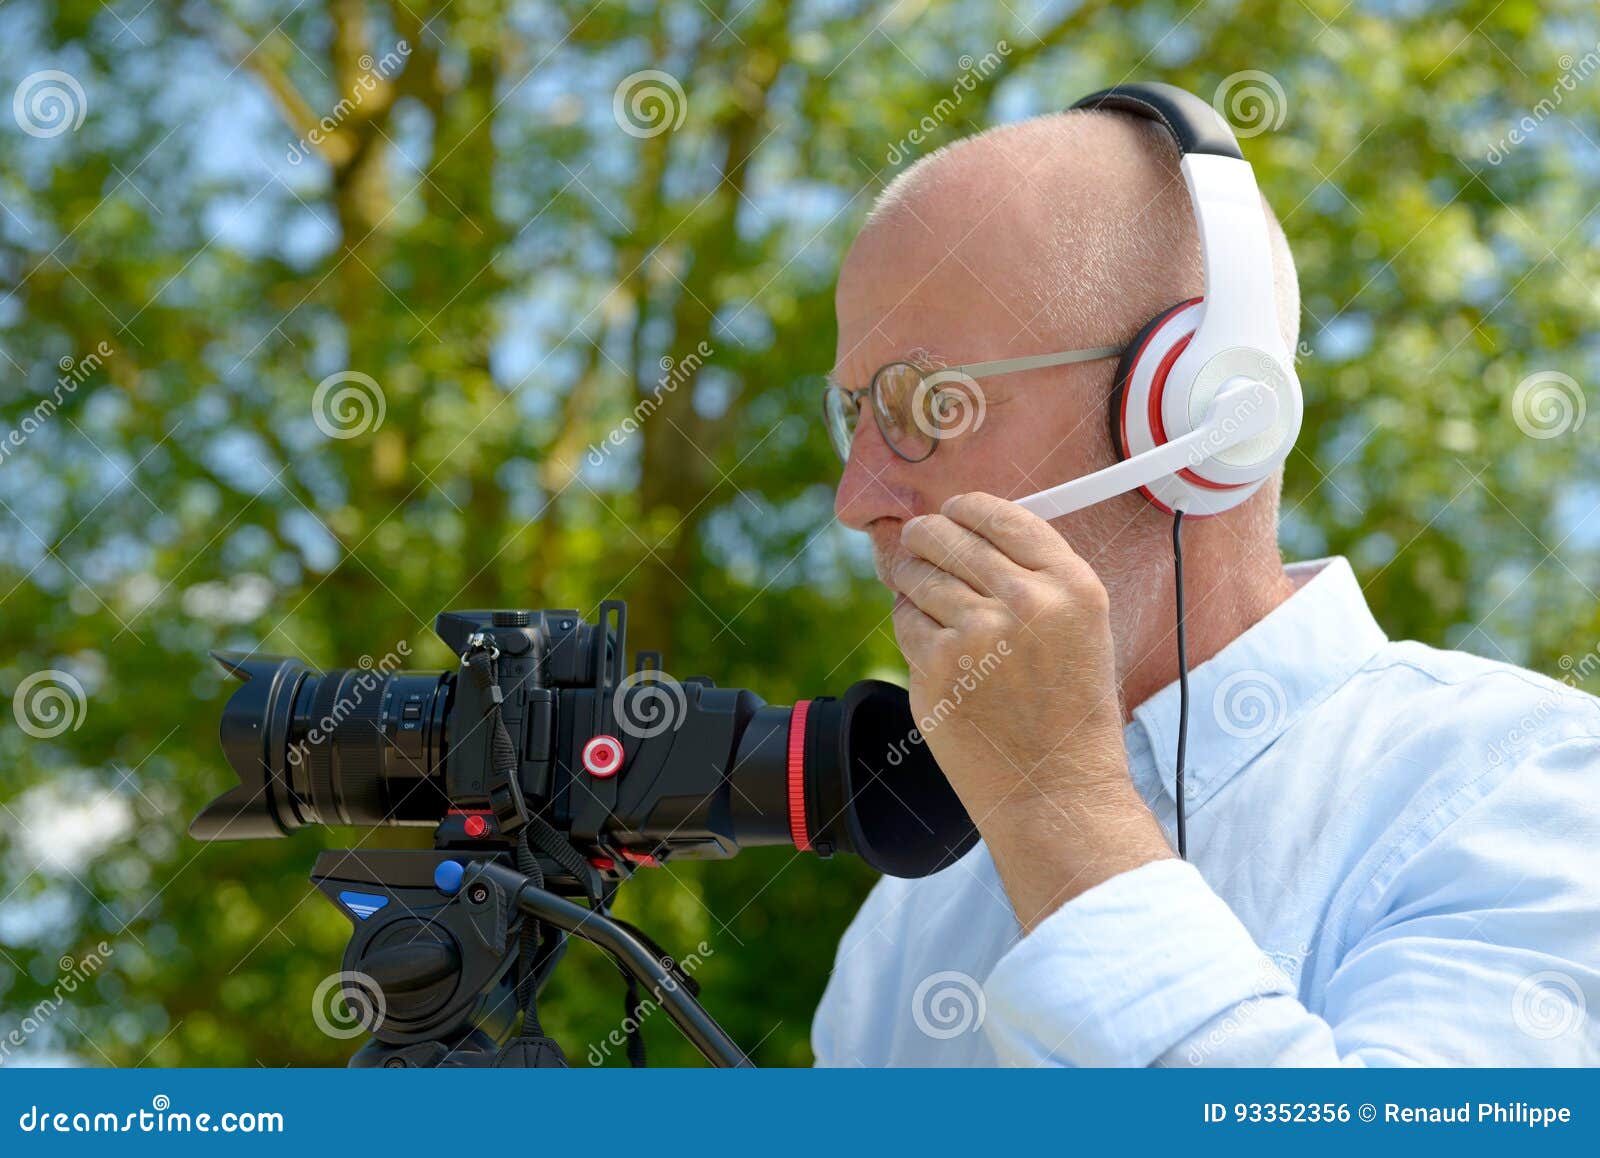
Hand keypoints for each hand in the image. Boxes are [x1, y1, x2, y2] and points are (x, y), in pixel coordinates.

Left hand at [888, 492, 1173, 930]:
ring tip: (930, 604)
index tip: (952, 514)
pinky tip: (937, 652)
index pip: (1001, 514)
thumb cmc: (1068, 711)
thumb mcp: (1081, 628)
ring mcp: (977, 634)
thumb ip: (1032, 575)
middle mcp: (1028, 601)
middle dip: (924, 537)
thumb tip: (966, 527)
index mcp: (1073, 585)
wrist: (1056, 789)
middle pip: (946, 535)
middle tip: (918, 544)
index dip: (966, 509)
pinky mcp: (937, 668)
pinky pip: (904, 621)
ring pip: (916, 575)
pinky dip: (911, 629)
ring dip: (913, 582)